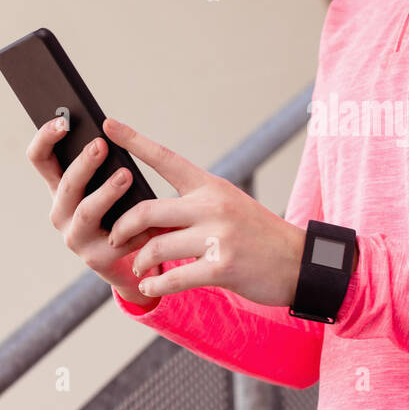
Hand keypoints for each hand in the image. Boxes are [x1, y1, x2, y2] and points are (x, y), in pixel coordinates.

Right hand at [25, 116, 162, 308]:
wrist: (128, 260)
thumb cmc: (119, 210)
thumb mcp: (105, 183)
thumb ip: (103, 161)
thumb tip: (111, 128)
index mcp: (59, 188)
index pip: (39, 158)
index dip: (45, 138)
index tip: (64, 122)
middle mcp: (60, 212)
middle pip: (65, 185)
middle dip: (83, 164)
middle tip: (101, 145)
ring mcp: (75, 237)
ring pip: (87, 212)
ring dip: (106, 193)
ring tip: (126, 175)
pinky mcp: (96, 259)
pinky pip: (118, 239)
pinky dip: (136, 226)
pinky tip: (152, 216)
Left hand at [102, 118, 304, 306]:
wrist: (300, 262)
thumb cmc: (256, 235)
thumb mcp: (227, 206)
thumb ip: (190, 206)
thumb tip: (145, 216)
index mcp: (210, 186)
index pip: (165, 158)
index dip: (134, 140)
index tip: (108, 124)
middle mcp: (212, 206)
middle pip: (146, 210)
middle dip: (122, 227)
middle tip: (115, 238)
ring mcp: (218, 237)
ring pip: (156, 246)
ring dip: (140, 261)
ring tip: (139, 266)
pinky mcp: (222, 267)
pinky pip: (174, 277)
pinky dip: (155, 284)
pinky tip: (149, 285)